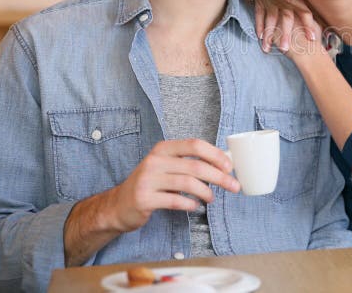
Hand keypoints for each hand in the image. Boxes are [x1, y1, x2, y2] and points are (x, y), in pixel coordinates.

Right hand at [104, 139, 238, 232]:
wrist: (118, 205)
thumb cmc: (151, 185)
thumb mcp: (166, 167)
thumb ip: (188, 163)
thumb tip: (223, 165)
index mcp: (163, 149)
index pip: (194, 145)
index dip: (215, 154)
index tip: (230, 166)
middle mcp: (154, 161)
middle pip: (195, 166)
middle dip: (219, 177)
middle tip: (233, 186)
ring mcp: (147, 180)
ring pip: (188, 183)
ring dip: (206, 192)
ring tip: (211, 198)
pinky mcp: (144, 199)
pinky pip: (175, 201)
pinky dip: (190, 204)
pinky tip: (195, 206)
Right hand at [254, 0, 319, 53]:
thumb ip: (306, 9)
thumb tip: (321, 26)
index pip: (305, 12)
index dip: (309, 25)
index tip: (312, 39)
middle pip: (287, 16)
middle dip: (285, 34)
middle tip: (285, 49)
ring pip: (271, 16)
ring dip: (269, 33)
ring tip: (267, 48)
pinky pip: (259, 13)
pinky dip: (259, 25)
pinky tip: (260, 36)